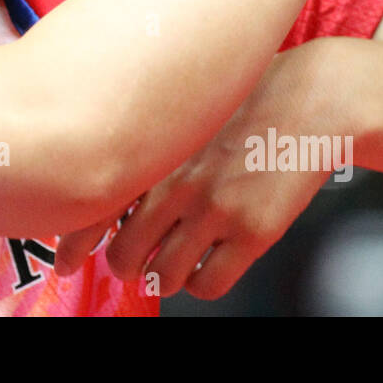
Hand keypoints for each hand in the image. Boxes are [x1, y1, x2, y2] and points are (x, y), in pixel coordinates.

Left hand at [54, 39, 341, 298]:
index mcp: (153, 147)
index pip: (94, 208)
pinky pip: (207, 285)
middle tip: (133, 259)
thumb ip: (146, 138)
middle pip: (123, 254)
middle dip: (124, 263)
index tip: (68, 259)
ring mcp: (213, 209)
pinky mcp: (252, 233)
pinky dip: (199, 283)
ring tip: (169, 263)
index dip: (74, 243)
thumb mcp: (185, 105)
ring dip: (161, 276)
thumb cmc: (249, 96)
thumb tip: (106, 172)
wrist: (315, 98)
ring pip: (162, 277)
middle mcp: (175, 181)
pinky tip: (205, 265)